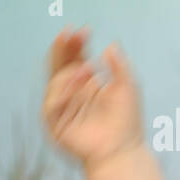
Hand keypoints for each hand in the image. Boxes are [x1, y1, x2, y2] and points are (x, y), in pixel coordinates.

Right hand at [41, 24, 143, 169]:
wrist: (122, 149)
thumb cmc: (127, 121)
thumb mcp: (128, 87)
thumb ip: (120, 66)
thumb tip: (111, 45)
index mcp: (85, 83)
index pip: (74, 58)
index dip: (76, 44)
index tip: (83, 30)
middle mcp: (71, 93)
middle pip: (59, 66)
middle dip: (63, 49)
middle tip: (68, 33)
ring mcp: (61, 108)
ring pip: (54, 82)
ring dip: (69, 73)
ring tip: (89, 68)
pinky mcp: (55, 124)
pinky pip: (51, 105)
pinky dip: (61, 93)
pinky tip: (76, 84)